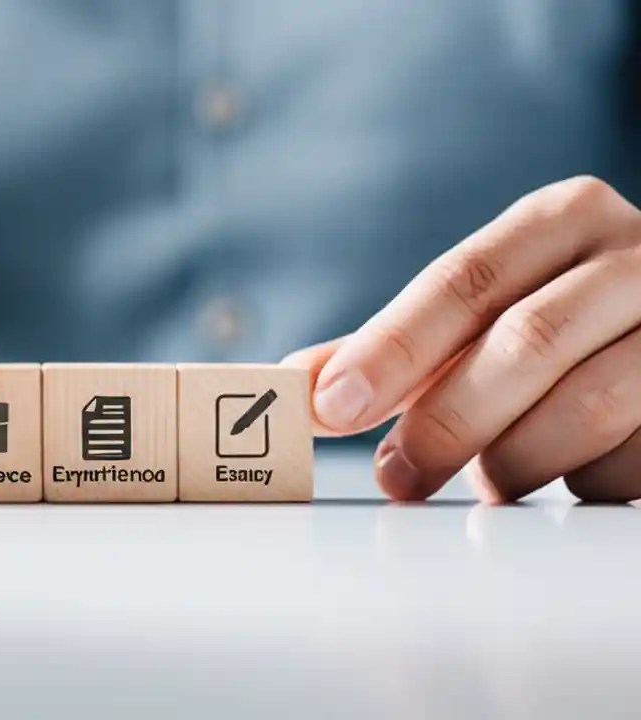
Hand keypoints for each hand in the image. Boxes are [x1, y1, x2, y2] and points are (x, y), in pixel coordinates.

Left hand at [285, 176, 640, 502]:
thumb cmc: (564, 320)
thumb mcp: (485, 316)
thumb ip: (398, 346)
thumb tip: (298, 386)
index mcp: (565, 220)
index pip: (465, 280)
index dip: (392, 347)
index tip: (331, 405)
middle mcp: (637, 258)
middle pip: (527, 341)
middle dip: (446, 420)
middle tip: (396, 475)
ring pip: (589, 408)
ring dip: (516, 462)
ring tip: (489, 480)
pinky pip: (634, 461)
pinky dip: (582, 482)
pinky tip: (568, 473)